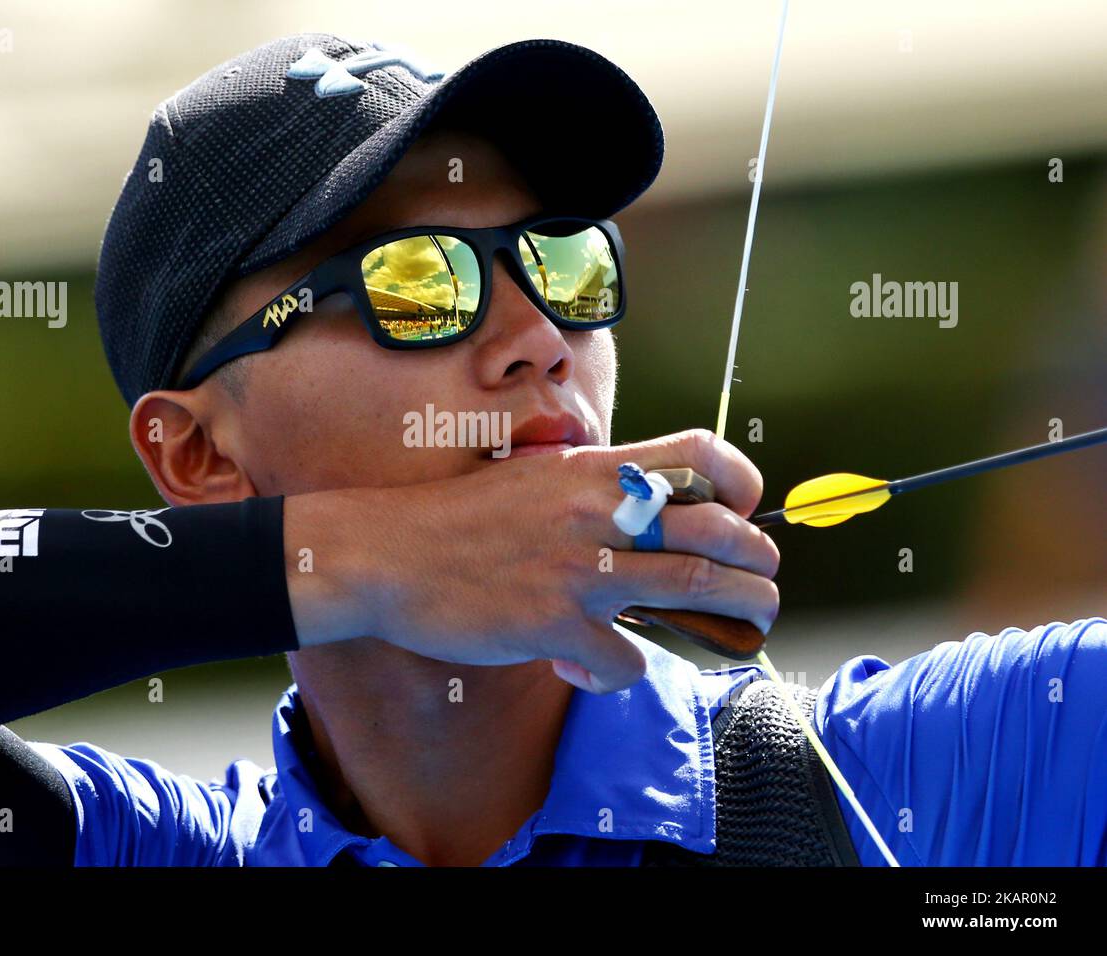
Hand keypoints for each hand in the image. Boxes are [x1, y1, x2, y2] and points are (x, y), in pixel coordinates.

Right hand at [283, 429, 778, 692]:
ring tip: (749, 630)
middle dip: (761, 563)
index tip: (746, 511)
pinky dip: (623, 674)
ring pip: (697, 590)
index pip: (699, 453)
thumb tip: (641, 516)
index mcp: (594, 471)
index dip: (741, 482)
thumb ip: (590, 491)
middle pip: (719, 531)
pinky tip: (595, 671)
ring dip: (738, 614)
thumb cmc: (455, 520)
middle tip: (767, 585)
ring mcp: (582, 570)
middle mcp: (599, 512)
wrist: (387, 554)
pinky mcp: (556, 625)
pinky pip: (625, 660)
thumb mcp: (531, 480)